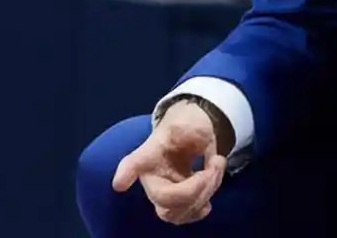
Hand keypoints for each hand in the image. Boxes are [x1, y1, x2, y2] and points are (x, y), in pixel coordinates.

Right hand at [112, 101, 227, 224]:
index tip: (120, 184)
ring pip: (178, 212)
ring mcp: (163, 195)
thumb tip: (195, 142)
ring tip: (216, 166)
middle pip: (164, 199)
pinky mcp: (176, 205)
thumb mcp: (189, 121)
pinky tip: (209, 186)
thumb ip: (191, 131)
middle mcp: (151, 179)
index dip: (126, 174)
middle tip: (216, 162)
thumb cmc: (184, 128)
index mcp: (149, 155)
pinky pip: (185, 216)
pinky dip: (202, 206)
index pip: (134, 164)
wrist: (190, 136)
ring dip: (205, 193)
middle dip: (196, 187)